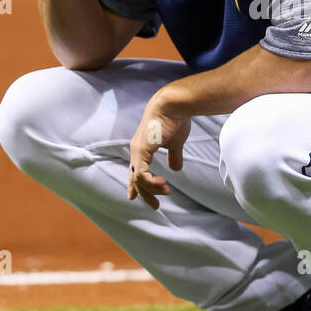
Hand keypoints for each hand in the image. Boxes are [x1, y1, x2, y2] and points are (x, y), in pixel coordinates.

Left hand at [127, 94, 190, 209]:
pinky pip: (141, 174)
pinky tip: (163, 184)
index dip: (135, 185)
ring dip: (152, 189)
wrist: (173, 105)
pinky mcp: (141, 151)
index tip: (134, 197)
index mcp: (142, 148)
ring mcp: (137, 151)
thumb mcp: (175, 143)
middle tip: (156, 205)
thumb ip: (174, 155)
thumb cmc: (175, 120)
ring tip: (166, 191)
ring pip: (138, 179)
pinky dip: (151, 182)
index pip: (135, 171)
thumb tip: (176, 169)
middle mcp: (136, 150)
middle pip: (135, 179)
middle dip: (145, 194)